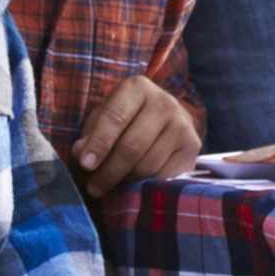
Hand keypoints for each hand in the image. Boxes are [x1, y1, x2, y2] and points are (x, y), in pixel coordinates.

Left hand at [69, 75, 202, 197]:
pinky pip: (165, 177)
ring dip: (125, 182)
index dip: (99, 144)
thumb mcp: (102, 120)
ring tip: (112, 185)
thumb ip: (89, 135)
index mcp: (137, 87)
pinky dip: (146, 186)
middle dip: (109, 171)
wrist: (163, 121)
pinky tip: (135, 185)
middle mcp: (165, 102)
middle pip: (132, 146)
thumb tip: (81, 154)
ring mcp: (183, 125)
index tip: (85, 165)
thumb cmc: (124, 121)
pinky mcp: (193, 147)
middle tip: (94, 188)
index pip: (115, 118)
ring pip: (148, 166)